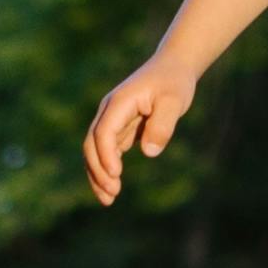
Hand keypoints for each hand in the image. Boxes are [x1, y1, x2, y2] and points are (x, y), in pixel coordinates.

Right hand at [84, 55, 198, 202]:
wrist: (172, 67)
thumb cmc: (174, 82)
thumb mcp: (174, 101)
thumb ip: (163, 124)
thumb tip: (148, 152)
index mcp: (119, 102)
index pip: (104, 131)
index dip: (106, 155)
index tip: (117, 175)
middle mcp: (109, 111)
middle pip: (92, 143)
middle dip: (98, 170)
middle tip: (112, 195)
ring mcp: (112, 120)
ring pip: (95, 150)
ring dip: (98, 175)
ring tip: (108, 200)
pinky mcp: (119, 128)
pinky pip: (107, 151)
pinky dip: (107, 169)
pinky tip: (113, 188)